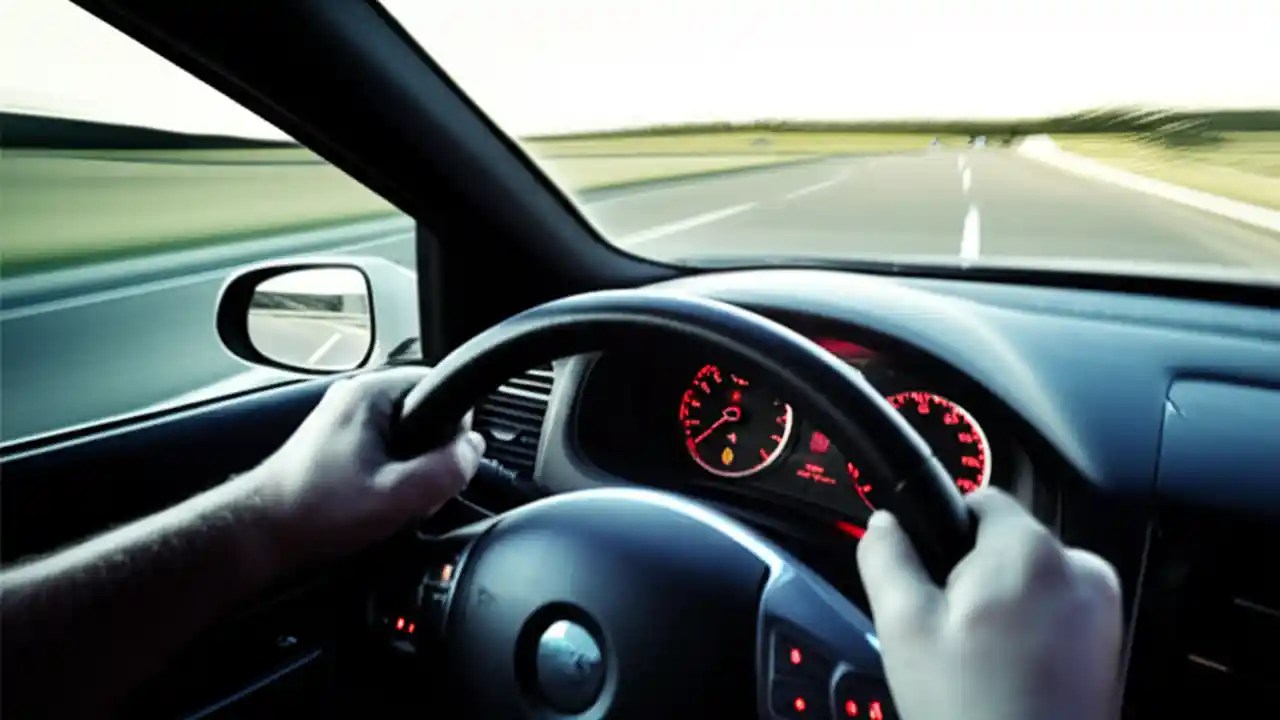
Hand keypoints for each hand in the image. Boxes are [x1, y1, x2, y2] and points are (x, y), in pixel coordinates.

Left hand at [249, 367, 484, 566]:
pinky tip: (377, 503)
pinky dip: (390, 476)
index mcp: (369, 395)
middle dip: (431, 456)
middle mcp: (356, 398)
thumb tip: (473, 449)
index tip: (445, 464)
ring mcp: (344, 420)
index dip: (455, 429)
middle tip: (414, 492)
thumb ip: (444, 470)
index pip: (441, 387)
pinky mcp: (338, 444)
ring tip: (391, 502)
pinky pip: (385, 451)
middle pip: (425, 416)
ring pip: (406, 438)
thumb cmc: (314, 511)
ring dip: (410, 471)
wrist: (260, 534)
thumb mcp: (395, 495)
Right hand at [856, 488, 1122, 719]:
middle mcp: (1080, 568)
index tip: (932, 579)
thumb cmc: (972, 711)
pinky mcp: (1109, 642)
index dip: (945, 534)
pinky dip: (1031, 630)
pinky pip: (1057, 611)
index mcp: (1029, 550)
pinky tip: (1010, 671)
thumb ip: (886, 559)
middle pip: (1007, 543)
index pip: (980, 499)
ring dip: (1004, 604)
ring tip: (983, 660)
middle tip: (953, 634)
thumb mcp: (904, 628)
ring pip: (1031, 579)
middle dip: (975, 576)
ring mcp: (1102, 608)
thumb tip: (881, 524)